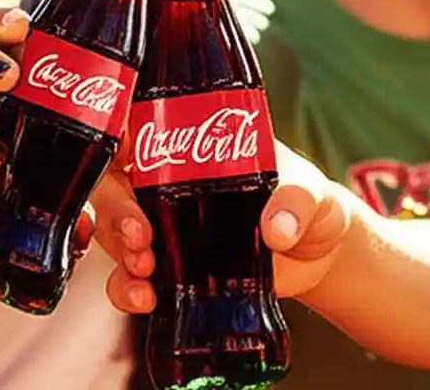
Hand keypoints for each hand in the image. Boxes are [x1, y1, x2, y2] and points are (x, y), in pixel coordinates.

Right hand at [90, 140, 352, 313]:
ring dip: (118, 252)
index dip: (115, 142)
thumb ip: (297, 202)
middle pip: (113, 186)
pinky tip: (144, 298)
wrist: (317, 258)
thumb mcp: (311, 192)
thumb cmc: (311, 205)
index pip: (135, 130)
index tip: (120, 161)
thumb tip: (278, 229)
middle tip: (139, 235)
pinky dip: (125, 289)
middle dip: (115, 210)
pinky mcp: (168, 269)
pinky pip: (128, 278)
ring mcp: (164, 228)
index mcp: (192, 147)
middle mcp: (167, 184)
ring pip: (112, 232)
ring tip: (144, 271)